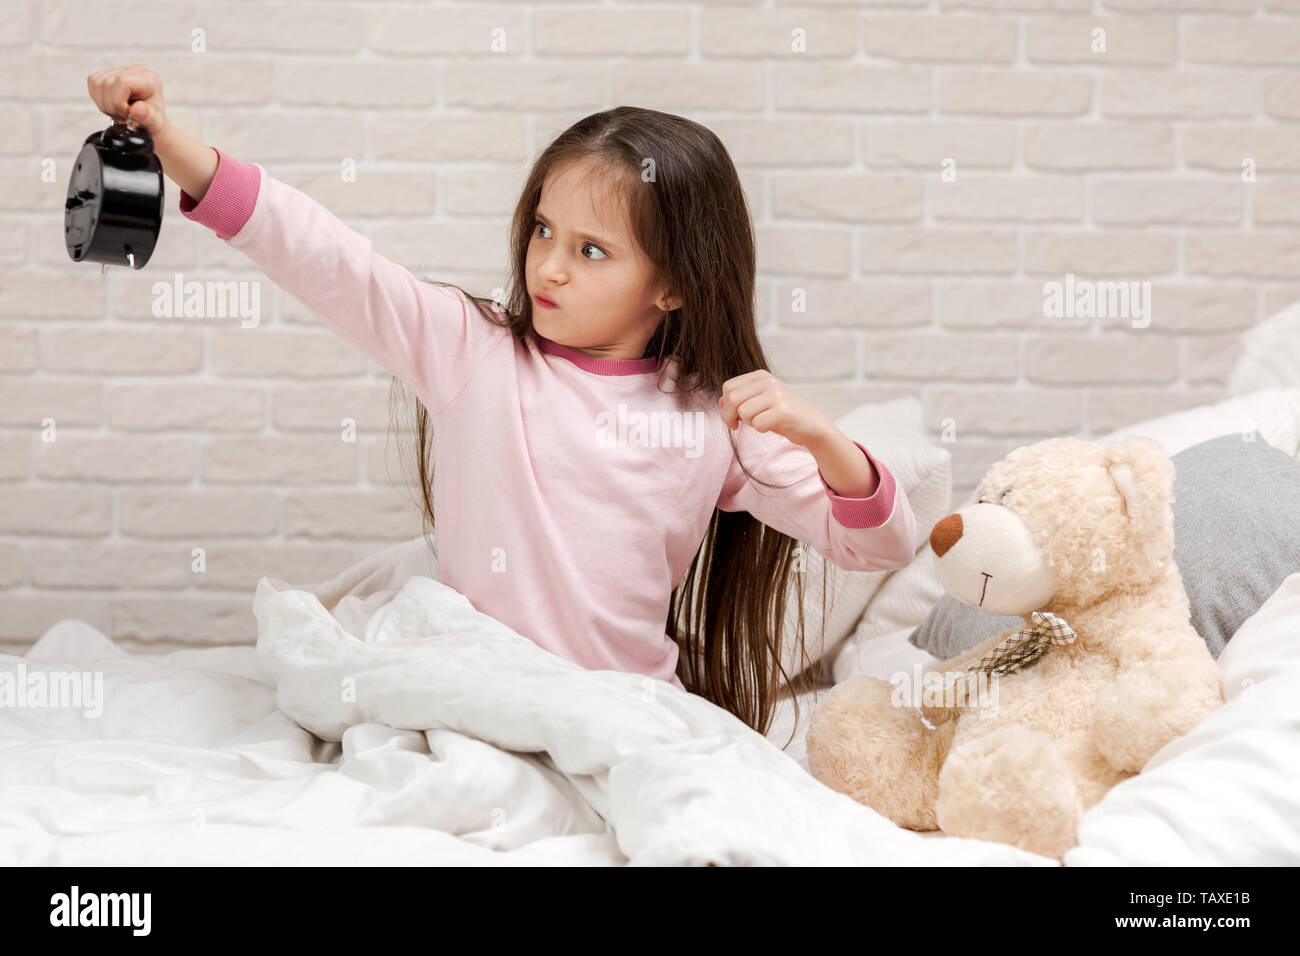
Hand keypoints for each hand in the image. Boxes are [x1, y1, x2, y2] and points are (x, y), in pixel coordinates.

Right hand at [87, 65, 170, 143]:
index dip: (118, 101)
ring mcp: (122, 70)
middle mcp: (136, 71)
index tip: (126, 114)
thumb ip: (148, 117)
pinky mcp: (109, 73)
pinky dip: (98, 98)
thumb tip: (137, 109)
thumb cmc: (154, 123)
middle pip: (107, 83)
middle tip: (122, 115)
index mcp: (150, 80)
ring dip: (104, 103)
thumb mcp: (156, 125)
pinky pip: (93, 82)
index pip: (122, 82)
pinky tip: (112, 105)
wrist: (150, 123)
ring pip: (97, 82)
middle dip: (110, 105)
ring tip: (118, 111)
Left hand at [717, 369, 833, 448]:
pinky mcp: (783, 411)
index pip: (728, 387)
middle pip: (732, 398)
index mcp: (761, 376)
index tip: (732, 417)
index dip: (725, 406)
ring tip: (763, 421)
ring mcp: (776, 395)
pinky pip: (758, 424)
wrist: (812, 425)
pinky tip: (773, 426)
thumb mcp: (760, 402)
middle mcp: (768, 382)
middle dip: (729, 416)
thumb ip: (741, 400)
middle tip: (736, 426)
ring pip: (744, 412)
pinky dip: (761, 430)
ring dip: (749, 423)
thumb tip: (720, 402)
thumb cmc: (782, 415)